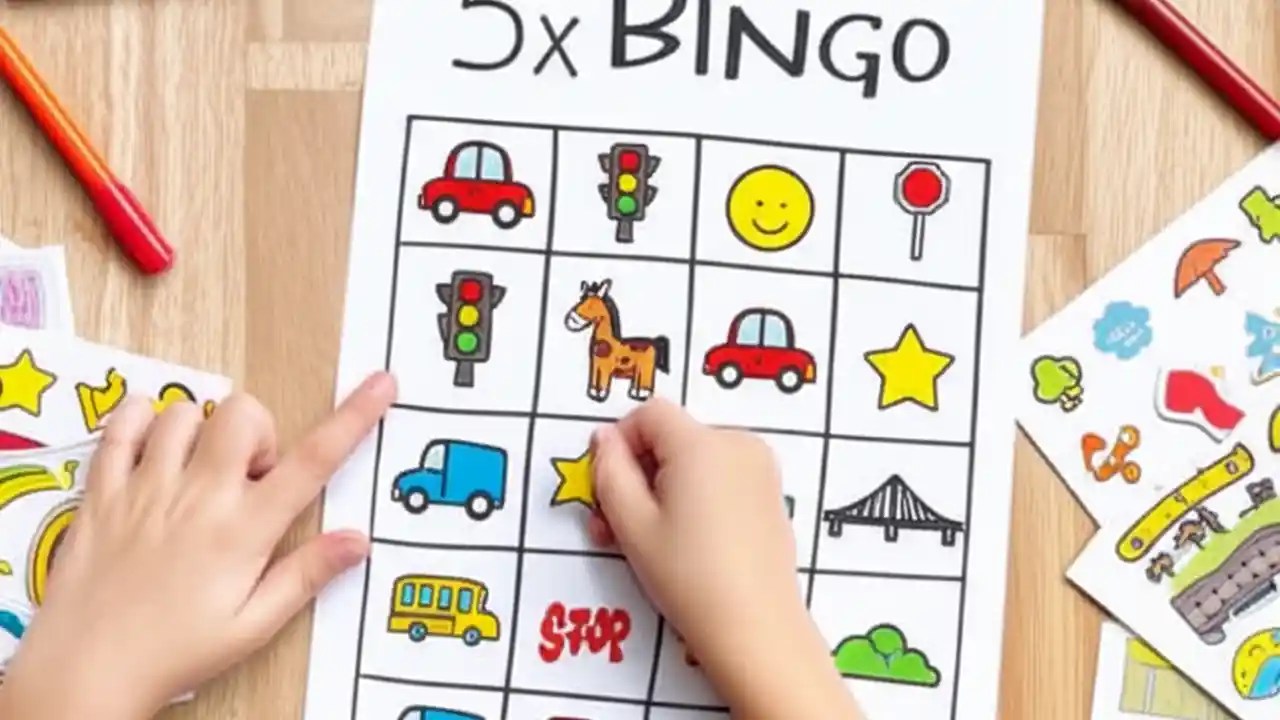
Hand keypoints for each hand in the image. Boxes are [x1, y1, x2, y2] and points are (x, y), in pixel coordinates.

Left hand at [0, 372, 395, 719]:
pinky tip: (154, 445)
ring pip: (184, 412)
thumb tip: (356, 540)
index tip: (380, 386)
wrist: (85, 671)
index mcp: (243, 531)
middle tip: (250, 476)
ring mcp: (146, 488)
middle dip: (259, 431)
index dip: (354, 417)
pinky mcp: (102, 491)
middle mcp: (197, 498)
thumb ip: (305, 575)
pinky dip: (141, 419)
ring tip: (199, 471)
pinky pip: (121, 425)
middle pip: (243, 414)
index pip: (313, 461)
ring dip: (203, 430)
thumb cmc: (172, 653)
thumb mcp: (253, 626)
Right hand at [589, 399, 861, 719]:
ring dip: (664, 488)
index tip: (606, 486)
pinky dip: (695, 497)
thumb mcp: (632, 524)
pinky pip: (721, 477)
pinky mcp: (770, 493)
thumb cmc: (690, 577)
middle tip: (614, 525)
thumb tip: (604, 438)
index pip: (649, 414)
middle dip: (639, 474)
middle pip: (672, 438)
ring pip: (695, 460)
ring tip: (645, 540)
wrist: (755, 628)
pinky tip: (682, 542)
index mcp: (702, 444)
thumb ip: (609, 471)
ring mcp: (760, 468)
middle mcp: (737, 444)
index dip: (620, 443)